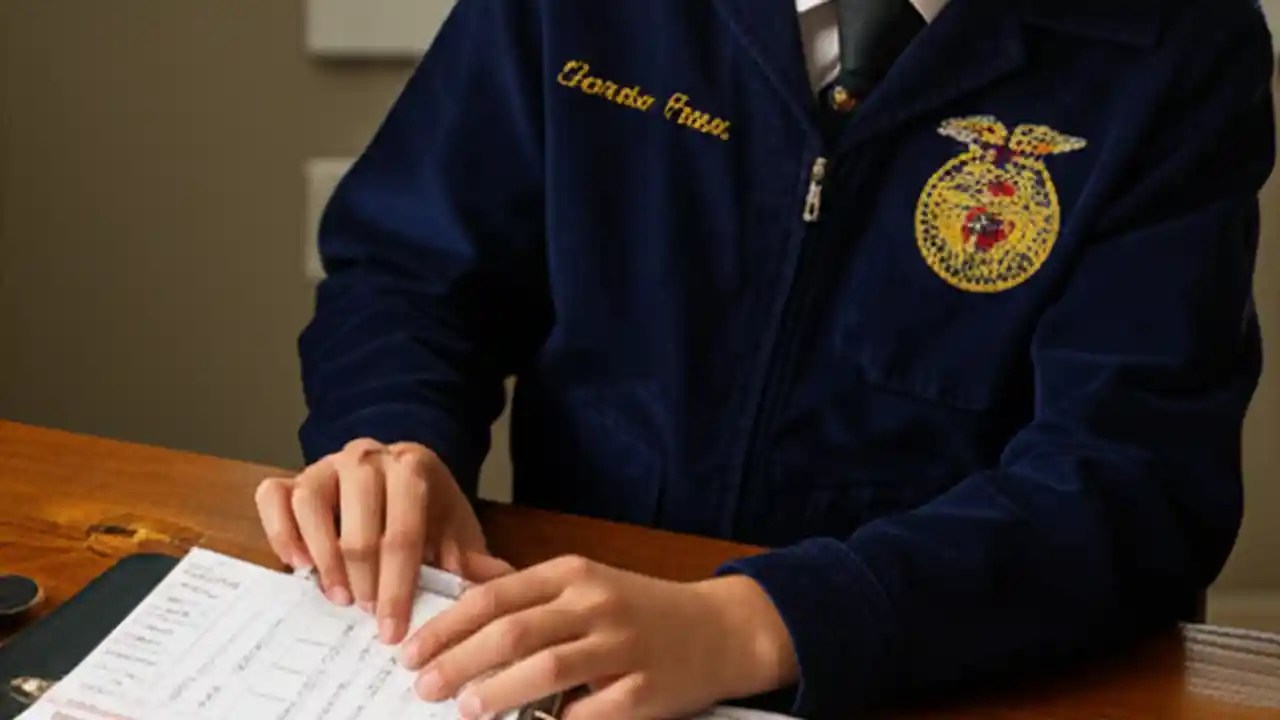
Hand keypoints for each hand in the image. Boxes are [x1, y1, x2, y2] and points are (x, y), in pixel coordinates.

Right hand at [255, 438, 511, 644]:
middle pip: (359, 521)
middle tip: (367, 614)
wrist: (400, 479)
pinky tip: (296, 565)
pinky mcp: (294, 477)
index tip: (392, 628)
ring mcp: (327, 465)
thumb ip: (473, 561)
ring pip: (310, 501)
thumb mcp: (457, 534)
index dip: (398, 585)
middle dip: (364, 577)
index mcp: (413, 467)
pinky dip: (279, 531)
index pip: (404, 531)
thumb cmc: (430, 515)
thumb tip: (494, 587)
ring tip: (337, 596)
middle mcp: (367, 458)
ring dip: (322, 556)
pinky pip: (273, 497)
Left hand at [399, 556, 798, 719]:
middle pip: (511, 632)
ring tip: (464, 709)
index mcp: (574, 573)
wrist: (720, 628)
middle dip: (457, 662)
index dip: (447, 626)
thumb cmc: (640, 608)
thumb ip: (524, 586)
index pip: (495, 597)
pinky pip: (589, 713)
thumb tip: (459, 580)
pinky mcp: (644, 690)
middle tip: (423, 687)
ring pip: (545, 669)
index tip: (411, 650)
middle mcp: (596, 603)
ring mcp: (622, 646)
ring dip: (496, 693)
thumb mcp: (584, 581)